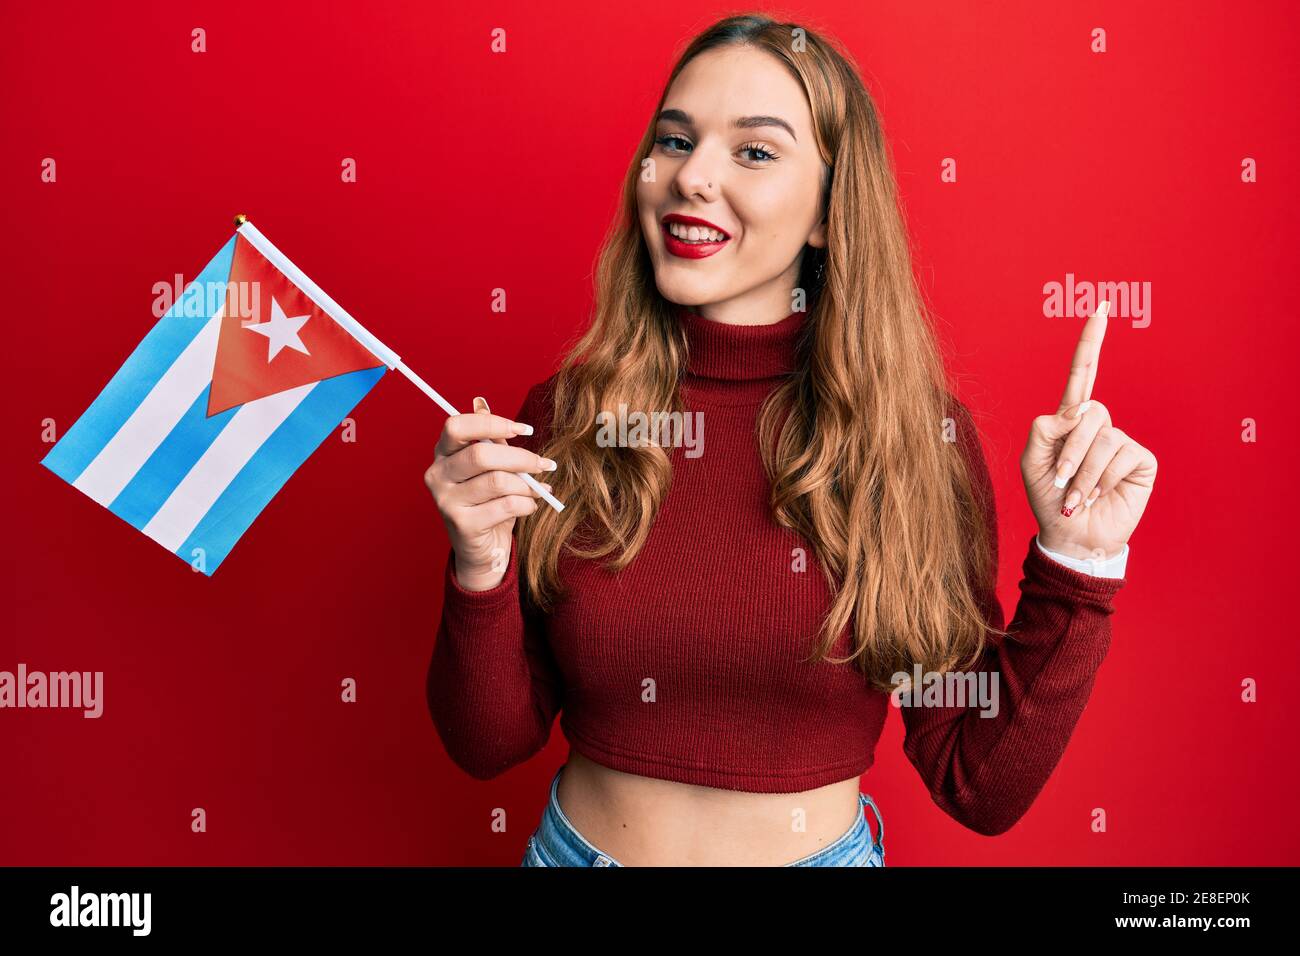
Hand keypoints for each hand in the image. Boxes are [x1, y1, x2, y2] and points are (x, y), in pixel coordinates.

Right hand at [424, 396, 555, 590]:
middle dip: (521, 457)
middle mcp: (437, 475)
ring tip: (540, 490)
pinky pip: (505, 505)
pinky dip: (527, 504)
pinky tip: (530, 506)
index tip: (524, 430)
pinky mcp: (461, 524)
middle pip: (481, 454)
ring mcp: (446, 501)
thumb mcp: (490, 468)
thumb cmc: (489, 502)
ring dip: (527, 485)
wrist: (483, 550)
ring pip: (497, 481)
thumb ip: (489, 439)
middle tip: (544, 464)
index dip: (492, 423)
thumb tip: (481, 402)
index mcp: (442, 454)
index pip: (457, 426)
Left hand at [1020, 303, 1157, 561]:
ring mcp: (1121, 441)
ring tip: (1077, 496)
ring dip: (1082, 474)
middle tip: (1060, 482)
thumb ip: (1043, 430)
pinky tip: (1099, 495)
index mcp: (1069, 420)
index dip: (1091, 342)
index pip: (1083, 374)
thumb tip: (1075, 410)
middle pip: (1087, 412)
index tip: (1100, 307)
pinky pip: (1119, 456)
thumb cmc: (1049, 500)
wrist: (1073, 536)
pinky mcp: (1140, 460)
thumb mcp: (1031, 463)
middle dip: (1069, 452)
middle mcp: (1098, 425)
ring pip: (1102, 438)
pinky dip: (1101, 480)